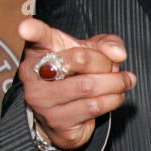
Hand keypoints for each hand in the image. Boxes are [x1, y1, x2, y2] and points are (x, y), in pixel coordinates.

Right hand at [18, 17, 134, 150]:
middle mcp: (34, 75)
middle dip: (105, 63)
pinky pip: (92, 107)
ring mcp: (43, 101)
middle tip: (117, 67)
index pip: (36, 37)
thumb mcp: (90, 52)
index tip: (25, 28)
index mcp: (39, 50)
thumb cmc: (76, 75)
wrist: (64, 117)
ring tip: (125, 81)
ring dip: (115, 83)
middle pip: (77, 59)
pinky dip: (112, 100)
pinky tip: (116, 96)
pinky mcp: (57, 122)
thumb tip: (118, 54)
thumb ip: (106, 44)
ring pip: (88, 86)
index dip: (31, 30)